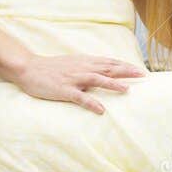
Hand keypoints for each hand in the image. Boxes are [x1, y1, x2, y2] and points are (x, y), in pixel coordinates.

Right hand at [14, 54, 146, 113]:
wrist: (29, 68)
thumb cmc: (50, 68)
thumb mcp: (71, 63)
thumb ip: (87, 67)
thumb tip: (101, 73)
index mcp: (84, 62)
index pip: (109, 62)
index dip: (125, 65)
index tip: (139, 69)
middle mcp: (81, 68)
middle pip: (108, 68)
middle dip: (126, 71)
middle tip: (142, 75)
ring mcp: (73, 79)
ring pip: (97, 80)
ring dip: (112, 84)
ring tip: (127, 90)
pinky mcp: (63, 90)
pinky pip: (80, 97)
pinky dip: (91, 103)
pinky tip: (101, 109)